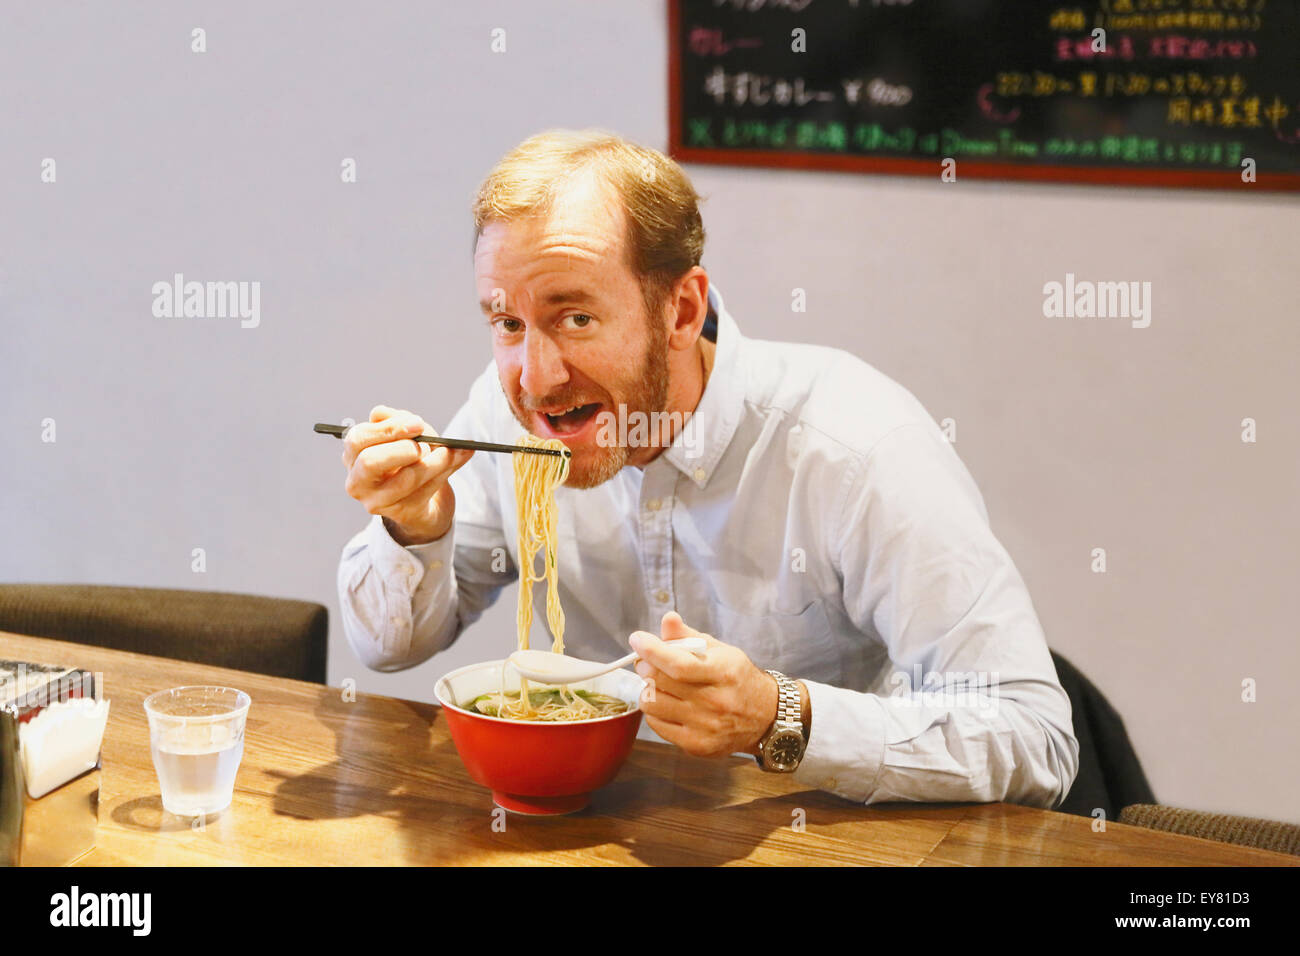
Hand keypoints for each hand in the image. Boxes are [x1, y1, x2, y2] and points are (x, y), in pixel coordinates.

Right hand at [342, 405, 473, 543]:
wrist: (424, 497)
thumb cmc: (410, 459)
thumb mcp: (407, 435)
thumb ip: (407, 423)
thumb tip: (413, 421)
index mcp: (353, 454)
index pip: (358, 439)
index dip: (388, 429)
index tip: (417, 424)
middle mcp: (357, 480)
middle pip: (370, 462)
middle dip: (402, 449)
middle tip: (425, 444)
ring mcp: (376, 501)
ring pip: (404, 480)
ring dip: (433, 462)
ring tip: (448, 451)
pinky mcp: (400, 513)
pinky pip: (424, 492)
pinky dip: (444, 473)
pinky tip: (456, 458)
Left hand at [630, 612, 777, 758]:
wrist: (764, 717)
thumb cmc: (737, 678)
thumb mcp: (720, 651)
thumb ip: (689, 636)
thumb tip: (668, 619)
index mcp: (723, 673)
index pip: (679, 664)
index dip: (652, 650)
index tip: (637, 639)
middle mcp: (715, 702)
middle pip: (661, 683)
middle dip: (646, 666)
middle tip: (648, 660)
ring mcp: (705, 727)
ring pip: (652, 705)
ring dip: (648, 689)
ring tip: (659, 684)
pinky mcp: (697, 745)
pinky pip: (656, 725)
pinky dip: (655, 711)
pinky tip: (668, 703)